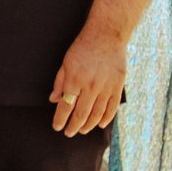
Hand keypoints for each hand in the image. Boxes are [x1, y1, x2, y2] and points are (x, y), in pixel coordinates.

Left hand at [51, 15, 127, 135]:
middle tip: (69, 133)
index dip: (60, 119)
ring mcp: (105, 88)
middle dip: (73, 127)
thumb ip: (59, 82)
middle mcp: (90, 87)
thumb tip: (54, 100)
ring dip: (88, 125)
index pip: (65, 106)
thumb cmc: (83, 48)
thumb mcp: (66, 63)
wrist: (106, 37)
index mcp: (74, 80)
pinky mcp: (117, 86)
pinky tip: (99, 124)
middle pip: (81, 114)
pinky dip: (106, 118)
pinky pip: (112, 108)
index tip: (57, 127)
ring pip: (97, 114)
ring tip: (82, 130)